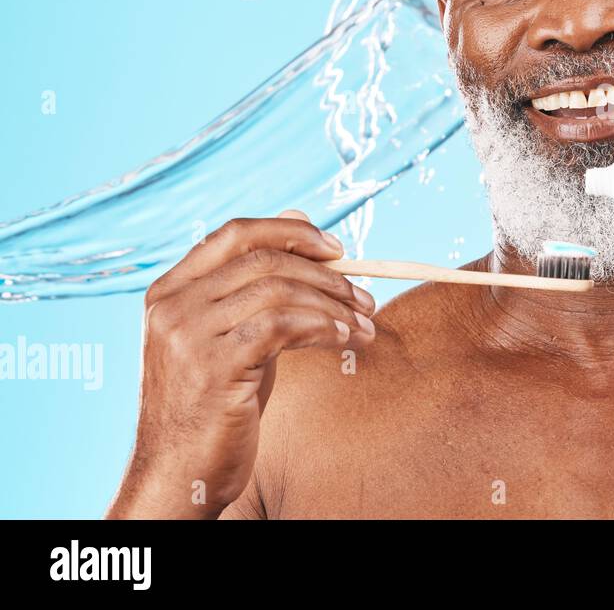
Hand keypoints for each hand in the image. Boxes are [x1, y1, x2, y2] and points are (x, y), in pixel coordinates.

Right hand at [106, 211, 375, 518]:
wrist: (178, 472)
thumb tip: (300, 220)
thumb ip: (259, 285)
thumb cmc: (214, 404)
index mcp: (170, 290)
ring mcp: (187, 335)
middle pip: (264, 259)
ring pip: (279, 291)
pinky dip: (322, 327)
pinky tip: (344, 340)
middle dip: (326, 274)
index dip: (292, 233)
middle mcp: (172, 305)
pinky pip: (281, 327)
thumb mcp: (234, 335)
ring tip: (364, 324)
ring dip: (333, 305)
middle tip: (365, 296)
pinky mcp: (212, 366)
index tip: (339, 248)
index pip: (236, 233)